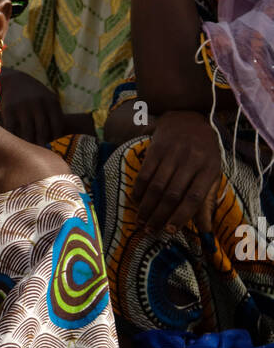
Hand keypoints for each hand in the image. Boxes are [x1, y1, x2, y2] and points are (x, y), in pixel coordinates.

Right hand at [0, 70, 65, 145]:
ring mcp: (23, 108)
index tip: (50, 141)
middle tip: (38, 148)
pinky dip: (14, 138)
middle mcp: (38, 104)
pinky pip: (13, 131)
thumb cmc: (35, 95)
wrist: (14, 81)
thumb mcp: (49, 100)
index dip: (54, 137)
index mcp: (51, 102)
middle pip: (42, 132)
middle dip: (41, 143)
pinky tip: (15, 140)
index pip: (57, 127)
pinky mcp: (9, 112)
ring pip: (27, 134)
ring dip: (28, 143)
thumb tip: (58, 137)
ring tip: (28, 147)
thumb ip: (55, 115)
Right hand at [132, 111, 222, 234]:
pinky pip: (145, 174)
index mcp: (208, 169)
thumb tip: (206, 231)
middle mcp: (192, 160)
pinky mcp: (157, 148)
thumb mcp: (211, 172)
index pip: (194, 198)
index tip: (169, 231)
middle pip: (172, 195)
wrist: (188, 116)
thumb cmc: (203, 151)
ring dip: (146, 207)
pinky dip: (138, 190)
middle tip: (150, 231)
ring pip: (157, 187)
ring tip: (141, 221)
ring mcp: (173, 153)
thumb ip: (206, 201)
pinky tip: (135, 201)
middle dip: (159, 216)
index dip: (180, 216)